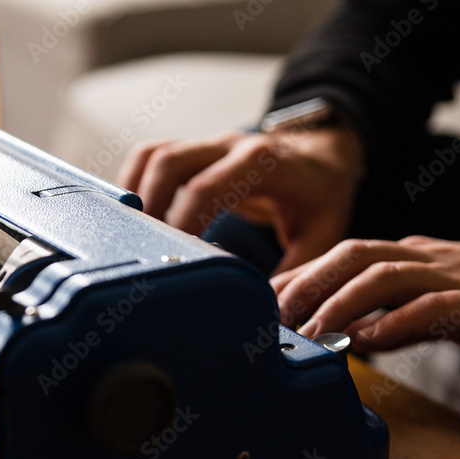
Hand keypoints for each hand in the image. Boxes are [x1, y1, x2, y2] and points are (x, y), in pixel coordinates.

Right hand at [117, 126, 365, 272]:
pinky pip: (152, 156)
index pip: (208, 187)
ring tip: (137, 236)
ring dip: (137, 193)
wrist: (323, 157)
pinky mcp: (195, 151)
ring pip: (155, 155)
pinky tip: (138, 218)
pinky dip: (136, 182)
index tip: (175, 256)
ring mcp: (209, 145)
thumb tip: (268, 312)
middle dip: (151, 206)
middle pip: (170, 161)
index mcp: (262, 163)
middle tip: (148, 250)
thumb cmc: (321, 196)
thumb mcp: (321, 234)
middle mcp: (230, 146)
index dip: (184, 221)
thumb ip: (296, 271)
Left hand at [270, 236, 459, 363]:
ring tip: (310, 333)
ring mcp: (456, 276)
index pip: (345, 256)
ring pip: (385, 275)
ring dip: (340, 303)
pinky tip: (370, 343)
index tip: (264, 300)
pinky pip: (433, 308)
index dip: (301, 274)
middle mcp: (428, 257)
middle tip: (272, 314)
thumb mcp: (442, 306)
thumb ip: (398, 315)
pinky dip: (396, 324)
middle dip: (307, 281)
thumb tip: (355, 336)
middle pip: (355, 254)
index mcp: (415, 255)